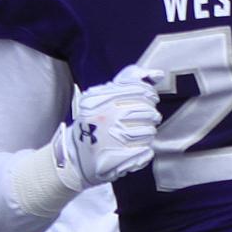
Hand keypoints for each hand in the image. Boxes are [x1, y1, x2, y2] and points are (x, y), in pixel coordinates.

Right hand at [51, 66, 161, 190]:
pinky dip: (144, 150)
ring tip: (136, 135)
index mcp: (97, 99)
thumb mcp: (102, 96)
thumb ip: (129, 81)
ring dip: (147, 134)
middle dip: (150, 115)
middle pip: (147, 111)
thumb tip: (157, 74)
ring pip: (149, 132)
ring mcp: (110, 138)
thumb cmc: (92, 124)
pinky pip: (146, 150)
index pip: (139, 90)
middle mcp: (103, 116)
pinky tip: (134, 148)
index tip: (150, 99)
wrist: (75, 156)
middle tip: (144, 119)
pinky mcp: (118, 158)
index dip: (150, 95)